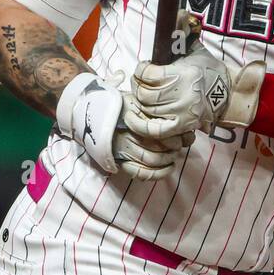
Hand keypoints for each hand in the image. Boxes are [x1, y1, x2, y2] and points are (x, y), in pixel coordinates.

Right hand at [58, 70, 192, 180]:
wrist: (90, 112)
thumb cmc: (117, 105)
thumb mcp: (133, 99)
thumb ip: (149, 106)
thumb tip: (174, 115)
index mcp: (134, 120)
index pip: (160, 134)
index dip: (175, 138)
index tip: (183, 137)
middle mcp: (128, 136)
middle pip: (158, 148)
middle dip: (173, 150)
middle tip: (180, 147)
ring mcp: (122, 150)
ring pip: (151, 162)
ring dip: (167, 162)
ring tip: (174, 157)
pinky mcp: (119, 161)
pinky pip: (140, 173)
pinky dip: (156, 175)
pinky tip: (167, 169)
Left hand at [129, 12, 264, 138]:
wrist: (227, 94)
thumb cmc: (208, 70)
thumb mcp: (196, 49)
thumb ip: (185, 32)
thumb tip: (180, 12)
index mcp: (184, 74)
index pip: (149, 74)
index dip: (142, 69)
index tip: (145, 67)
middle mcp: (182, 95)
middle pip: (145, 93)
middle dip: (139, 85)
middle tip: (141, 81)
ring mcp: (181, 113)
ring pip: (147, 108)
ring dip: (140, 101)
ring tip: (142, 94)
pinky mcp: (181, 126)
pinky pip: (154, 129)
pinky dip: (141, 125)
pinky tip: (134, 117)